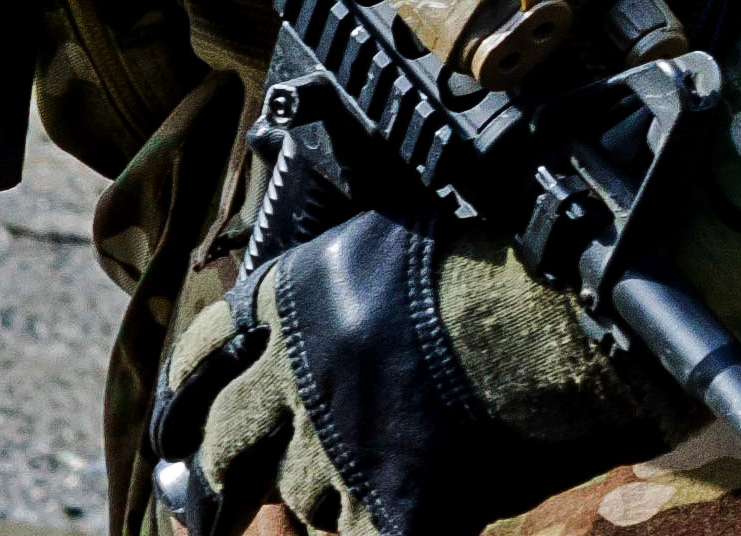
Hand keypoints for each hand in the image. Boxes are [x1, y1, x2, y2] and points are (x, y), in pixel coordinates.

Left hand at [155, 214, 659, 535]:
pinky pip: (356, 531)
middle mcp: (293, 379)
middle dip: (224, 464)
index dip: (190, 388)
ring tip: (355, 477)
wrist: (559, 312)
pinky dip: (373, 520)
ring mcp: (333, 450)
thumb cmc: (497, 253)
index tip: (180, 415)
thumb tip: (307, 304)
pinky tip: (405, 502)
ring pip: (294, 497)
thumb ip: (337, 277)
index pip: (207, 351)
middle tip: (229, 484)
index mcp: (291, 300)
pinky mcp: (384, 503)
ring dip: (316, 492)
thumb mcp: (390, 235)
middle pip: (227, 441)